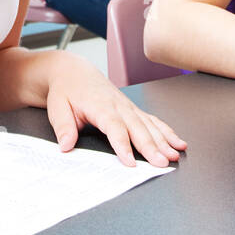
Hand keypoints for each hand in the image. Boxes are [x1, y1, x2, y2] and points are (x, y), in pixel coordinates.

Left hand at [45, 57, 185, 166]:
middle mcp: (118, 105)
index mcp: (100, 105)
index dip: (123, 145)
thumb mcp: (57, 107)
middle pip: (138, 128)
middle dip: (151, 146)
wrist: (74, 72)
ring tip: (174, 155)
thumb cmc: (66, 90)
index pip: (114, 127)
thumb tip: (66, 145)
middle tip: (162, 163)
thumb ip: (63, 127)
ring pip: (149, 125)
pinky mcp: (133, 109)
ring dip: (164, 141)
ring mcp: (128, 107)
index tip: (130, 162)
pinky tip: (178, 143)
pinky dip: (167, 132)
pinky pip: (153, 121)